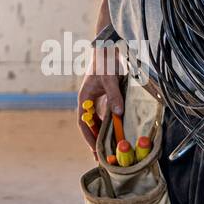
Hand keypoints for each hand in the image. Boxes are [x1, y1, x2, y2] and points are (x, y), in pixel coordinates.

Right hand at [77, 36, 123, 152]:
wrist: (108, 46)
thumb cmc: (104, 60)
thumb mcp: (109, 78)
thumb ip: (114, 96)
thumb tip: (118, 113)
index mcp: (84, 98)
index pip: (83, 123)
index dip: (88, 137)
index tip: (95, 151)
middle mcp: (90, 101)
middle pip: (91, 125)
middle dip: (96, 141)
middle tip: (103, 158)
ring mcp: (98, 99)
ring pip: (100, 121)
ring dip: (104, 134)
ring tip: (111, 150)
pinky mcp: (107, 97)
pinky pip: (108, 114)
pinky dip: (112, 124)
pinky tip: (119, 132)